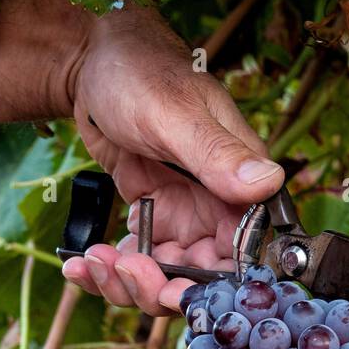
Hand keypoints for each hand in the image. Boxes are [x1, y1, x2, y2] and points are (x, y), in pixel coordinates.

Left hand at [63, 2, 282, 315]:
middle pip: (199, 278)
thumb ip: (218, 154)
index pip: (240, 255)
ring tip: (92, 261)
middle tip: (120, 270)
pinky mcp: (153, 219)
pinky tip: (80, 264)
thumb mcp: (175, 115)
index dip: (208, 283)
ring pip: (165, 277)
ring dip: (125, 283)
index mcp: (239, 184)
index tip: (170, 286)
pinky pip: (137, 261)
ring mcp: (184, 217)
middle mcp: (217, 208)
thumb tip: (268, 182)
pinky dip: (108, 271)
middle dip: (157, 288)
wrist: (92, 60)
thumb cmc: (140, 72)